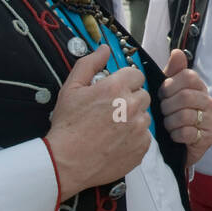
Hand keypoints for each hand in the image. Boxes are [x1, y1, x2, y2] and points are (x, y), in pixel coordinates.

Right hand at [45, 45, 151, 198]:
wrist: (66, 162)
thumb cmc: (67, 125)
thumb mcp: (71, 88)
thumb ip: (90, 64)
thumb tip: (105, 48)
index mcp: (116, 87)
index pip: (136, 75)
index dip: (125, 82)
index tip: (114, 92)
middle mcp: (132, 106)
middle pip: (143, 95)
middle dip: (130, 99)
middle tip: (111, 111)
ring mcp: (139, 128)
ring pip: (145, 116)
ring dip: (133, 119)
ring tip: (112, 128)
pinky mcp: (142, 147)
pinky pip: (145, 137)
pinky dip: (134, 138)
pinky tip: (116, 142)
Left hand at [158, 49, 211, 167]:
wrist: (177, 145)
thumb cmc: (172, 114)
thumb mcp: (169, 91)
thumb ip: (172, 71)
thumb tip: (177, 52)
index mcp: (199, 87)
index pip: (189, 76)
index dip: (170, 85)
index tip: (162, 94)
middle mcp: (208, 102)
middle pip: (185, 97)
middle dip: (167, 106)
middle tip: (163, 112)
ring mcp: (210, 120)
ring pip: (185, 116)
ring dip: (170, 122)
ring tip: (167, 125)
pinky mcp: (208, 138)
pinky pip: (187, 133)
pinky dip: (176, 135)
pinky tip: (174, 136)